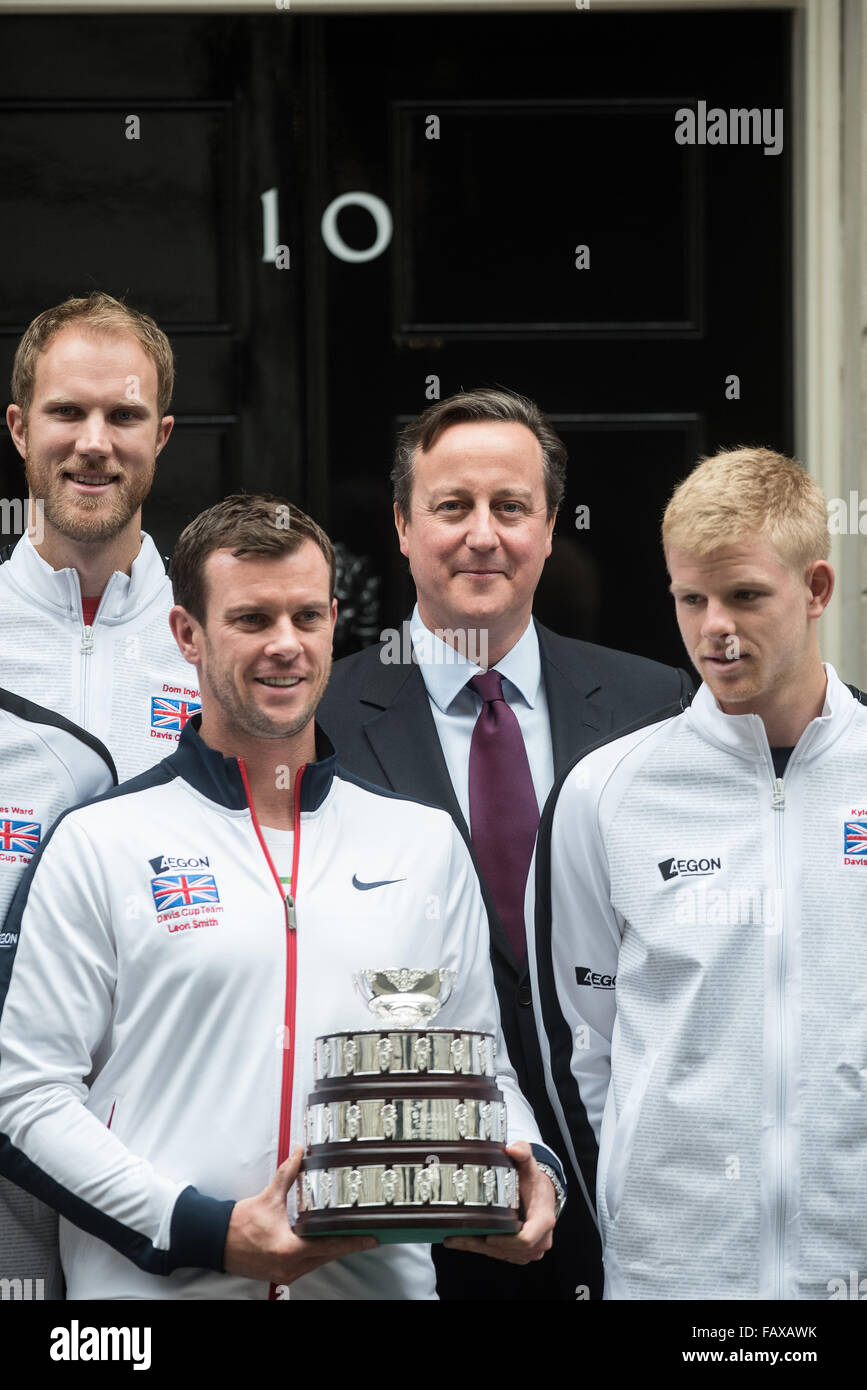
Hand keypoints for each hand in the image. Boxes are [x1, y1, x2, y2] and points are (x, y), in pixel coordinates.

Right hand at [224, 1145, 376, 1284]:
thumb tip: (299, 1153)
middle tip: (368, 1235)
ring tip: (350, 1236)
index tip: (371, 1238)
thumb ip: (287, 1174)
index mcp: (290, 1250)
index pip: (330, 1245)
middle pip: (328, 1256)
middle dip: (347, 1244)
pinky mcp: (280, 1273)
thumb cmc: (239, 1225)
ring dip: (332, 1250)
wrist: (216, 1241)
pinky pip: (307, 1265)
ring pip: (318, 1262)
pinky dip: (318, 1254)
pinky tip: (325, 1244)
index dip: (353, 1241)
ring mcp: (285, 1273)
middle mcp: (290, 1266)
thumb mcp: (268, 1198)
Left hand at [442, 1141, 555, 1263]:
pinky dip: (481, 1249)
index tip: (487, 1236)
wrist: (541, 1196)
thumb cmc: (534, 1182)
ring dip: (477, 1248)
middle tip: (456, 1237)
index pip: (525, 1239)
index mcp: (543, 1220)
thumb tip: (513, 1148)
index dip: (505, 1241)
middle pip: (508, 1249)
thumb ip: (523, 1153)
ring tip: (454, 1239)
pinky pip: (500, 1255)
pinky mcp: (521, 1254)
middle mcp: (540, 1240)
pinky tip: (463, 1241)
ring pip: (501, 1254)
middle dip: (482, 1245)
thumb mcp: (529, 1165)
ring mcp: (531, 1250)